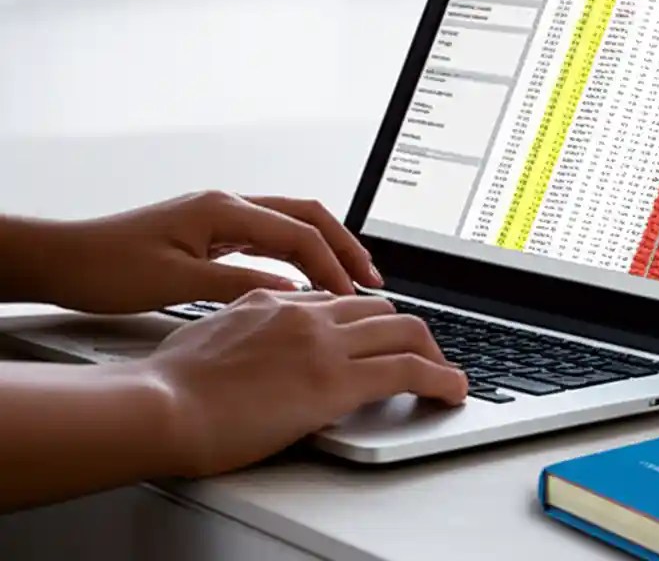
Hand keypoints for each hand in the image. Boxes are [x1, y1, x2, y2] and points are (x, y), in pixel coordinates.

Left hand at [41, 190, 381, 312]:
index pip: (298, 233)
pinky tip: (305, 282)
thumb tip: (291, 295)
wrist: (61, 259)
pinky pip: (269, 239)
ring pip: (291, 225)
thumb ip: (238, 285)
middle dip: (345, 246)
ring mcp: (220, 216)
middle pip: (307, 216)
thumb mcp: (176, 283)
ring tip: (350, 282)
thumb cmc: (106, 268)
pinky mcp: (211, 233)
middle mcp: (227, 205)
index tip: (352, 298)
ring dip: (324, 250)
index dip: (332, 266)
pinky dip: (297, 257)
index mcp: (222, 210)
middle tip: (371, 281)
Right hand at [147, 290, 466, 476]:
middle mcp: (305, 313)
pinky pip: (408, 370)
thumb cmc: (166, 386)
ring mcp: (324, 344)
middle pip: (380, 309)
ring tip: (446, 375)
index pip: (337, 302)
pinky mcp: (337, 381)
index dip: (364, 321)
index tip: (376, 339)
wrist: (157, 406)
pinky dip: (440, 378)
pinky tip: (451, 390)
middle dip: (408, 332)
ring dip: (434, 353)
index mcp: (272, 303)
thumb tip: (255, 347)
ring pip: (405, 330)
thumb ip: (242, 331)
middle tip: (422, 356)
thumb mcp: (207, 338)